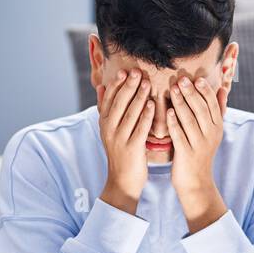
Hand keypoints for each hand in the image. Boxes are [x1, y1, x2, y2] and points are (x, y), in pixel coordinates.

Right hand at [96, 69, 154, 214]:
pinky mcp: (132, 148)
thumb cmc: (120, 153)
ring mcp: (120, 139)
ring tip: (147, 82)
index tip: (124, 71)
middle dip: (129, 86)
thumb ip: (106, 108)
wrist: (122, 182)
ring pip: (130, 113)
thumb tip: (101, 86)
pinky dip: (145, 115)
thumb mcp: (109, 130)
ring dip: (139, 96)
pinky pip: (140, 128)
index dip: (117, 84)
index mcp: (104, 123)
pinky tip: (152, 104)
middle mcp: (110, 129)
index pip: (109, 98)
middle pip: (119, 102)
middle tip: (138, 71)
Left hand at [168, 76, 228, 232]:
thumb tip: (223, 88)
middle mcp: (210, 135)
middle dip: (191, 93)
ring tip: (173, 90)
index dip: (204, 90)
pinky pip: (180, 136)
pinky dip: (174, 123)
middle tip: (182, 79)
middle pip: (201, 110)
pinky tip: (168, 112)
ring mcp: (199, 145)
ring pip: (190, 120)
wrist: (196, 183)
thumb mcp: (212, 132)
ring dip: (181, 104)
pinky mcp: (186, 155)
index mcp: (216, 127)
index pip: (212, 105)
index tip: (196, 78)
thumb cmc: (200, 154)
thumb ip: (217, 110)